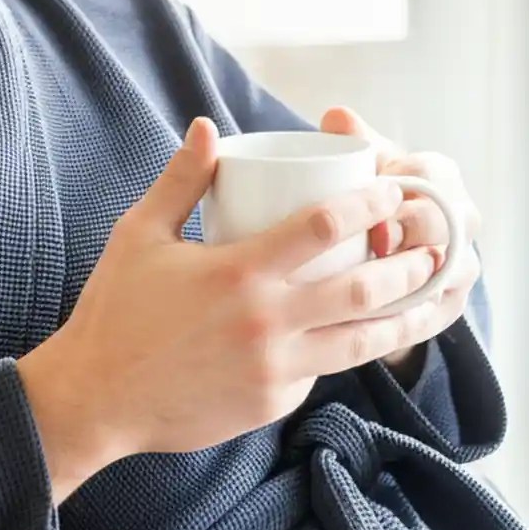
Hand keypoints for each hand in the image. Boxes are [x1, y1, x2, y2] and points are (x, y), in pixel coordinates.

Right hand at [18, 118, 442, 502]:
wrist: (97, 398)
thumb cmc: (115, 311)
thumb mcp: (140, 234)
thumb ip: (181, 180)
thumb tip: (208, 127)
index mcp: (239, 271)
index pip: (324, 226)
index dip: (368, 202)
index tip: (391, 188)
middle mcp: (267, 321)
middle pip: (364, 287)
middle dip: (409, 264)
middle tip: (431, 247)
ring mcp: (275, 368)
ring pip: (362, 340)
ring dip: (404, 316)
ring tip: (429, 296)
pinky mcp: (273, 402)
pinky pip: (322, 369)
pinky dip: (341, 348)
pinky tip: (357, 332)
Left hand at [318, 107, 482, 379]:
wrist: (371, 256)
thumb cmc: (364, 201)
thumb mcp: (357, 169)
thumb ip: (349, 143)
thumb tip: (336, 117)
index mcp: (439, 176)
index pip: (434, 171)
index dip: (406, 177)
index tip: (375, 184)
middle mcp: (459, 218)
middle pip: (453, 218)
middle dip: (416, 225)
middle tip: (378, 237)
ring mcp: (459, 263)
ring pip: (455, 266)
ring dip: (421, 271)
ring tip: (382, 278)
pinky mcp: (448, 305)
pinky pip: (441, 310)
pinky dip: (418, 312)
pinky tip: (390, 316)